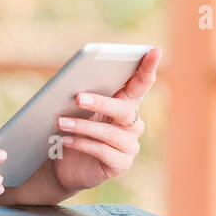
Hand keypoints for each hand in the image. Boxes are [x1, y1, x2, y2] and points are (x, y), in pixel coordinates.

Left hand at [51, 47, 159, 195]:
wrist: (63, 165)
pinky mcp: (120, 164)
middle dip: (101, 102)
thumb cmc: (73, 129)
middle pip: (124, 110)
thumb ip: (84, 96)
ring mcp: (130, 145)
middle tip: (77, 97)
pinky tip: (66, 140)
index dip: (149, 67)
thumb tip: (77, 89)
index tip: (155, 50)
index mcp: (126, 103)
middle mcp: (133, 123)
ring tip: (60, 122)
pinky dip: (82, 144)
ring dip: (83, 127)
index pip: (142, 83)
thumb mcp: (78, 110)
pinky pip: (103, 152)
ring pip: (111, 133)